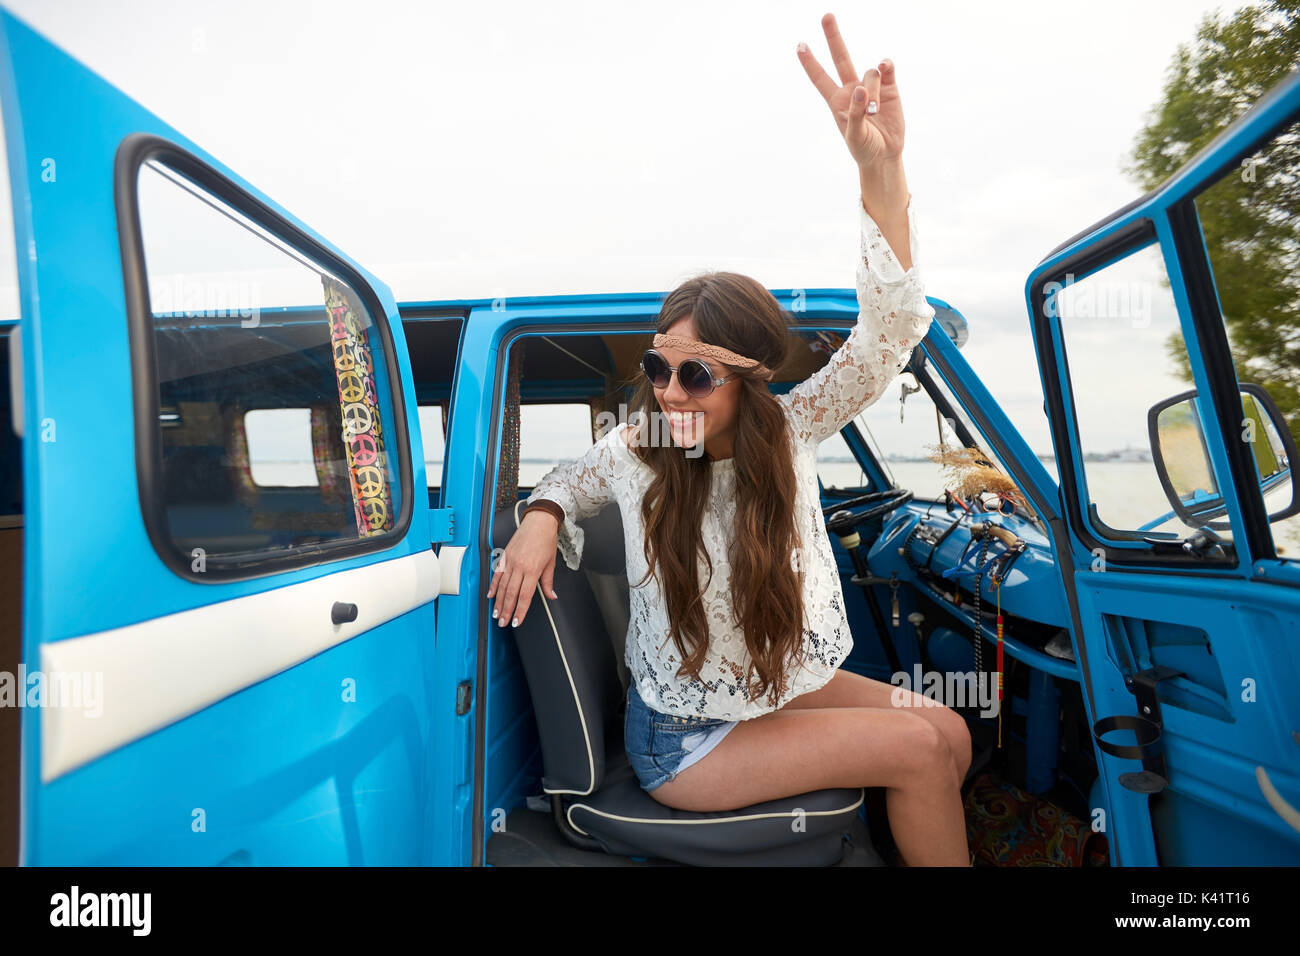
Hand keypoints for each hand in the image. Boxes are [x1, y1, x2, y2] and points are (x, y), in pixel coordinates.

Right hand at [486, 510, 560, 629]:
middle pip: (511, 594)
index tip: (516, 621)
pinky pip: (497, 574)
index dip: (520, 611)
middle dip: (506, 610)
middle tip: (502, 622)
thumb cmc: (546, 540)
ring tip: (495, 614)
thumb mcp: (551, 563)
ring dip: (498, 602)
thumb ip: (548, 582)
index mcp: (533, 570)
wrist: (539, 522)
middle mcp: (520, 567)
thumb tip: (551, 596)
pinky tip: (490, 595)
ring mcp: (510, 561)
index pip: (525, 596)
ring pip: (502, 586)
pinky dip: (493, 586)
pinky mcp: (504, 556)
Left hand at [797, 12, 903, 169]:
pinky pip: (885, 68)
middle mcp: (852, 89)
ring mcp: (871, 87)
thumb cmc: (864, 148)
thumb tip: (862, 89)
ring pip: (869, 73)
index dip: (809, 62)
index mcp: (836, 101)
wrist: (885, 156)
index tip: (799, 45)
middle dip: (833, 37)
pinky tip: (884, 69)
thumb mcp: (854, 136)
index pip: (820, 77)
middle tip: (826, 16)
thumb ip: (855, 113)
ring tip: (874, 112)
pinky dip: (885, 66)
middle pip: (841, 57)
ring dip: (872, 90)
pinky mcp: (890, 88)